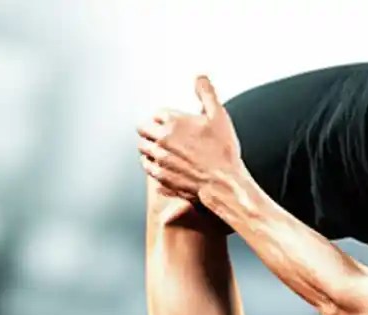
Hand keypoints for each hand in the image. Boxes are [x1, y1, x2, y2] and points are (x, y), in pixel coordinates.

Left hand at [137, 76, 243, 203]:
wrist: (224, 183)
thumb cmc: (223, 152)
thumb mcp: (220, 117)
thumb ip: (207, 93)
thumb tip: (200, 77)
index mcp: (173, 121)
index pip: (157, 113)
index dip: (166, 118)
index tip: (174, 123)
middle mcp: (162, 139)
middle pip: (144, 128)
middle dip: (152, 130)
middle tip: (163, 134)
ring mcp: (160, 157)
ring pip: (143, 147)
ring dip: (149, 146)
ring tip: (161, 149)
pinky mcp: (160, 174)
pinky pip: (147, 166)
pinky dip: (151, 163)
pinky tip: (162, 164)